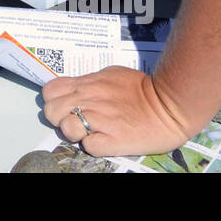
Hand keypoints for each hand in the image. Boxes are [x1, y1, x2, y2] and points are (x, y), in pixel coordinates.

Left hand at [41, 66, 191, 157]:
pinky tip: (103, 140)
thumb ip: (90, 82)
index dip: (53, 100)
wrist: (170, 105)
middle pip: (51, 111)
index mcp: (87, 84)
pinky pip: (88, 146)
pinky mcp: (112, 140)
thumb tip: (76, 88)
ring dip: (74, 132)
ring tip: (89, 131)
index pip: (50, 91)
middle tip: (76, 120)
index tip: (64, 105)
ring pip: (66, 129)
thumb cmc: (144, 89)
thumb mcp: (111, 74)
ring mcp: (99, 120)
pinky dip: (93, 145)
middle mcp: (89, 100)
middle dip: (59, 118)